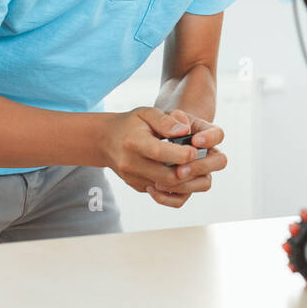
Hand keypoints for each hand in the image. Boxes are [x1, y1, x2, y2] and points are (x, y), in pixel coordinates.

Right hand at [97, 107, 227, 207]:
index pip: (160, 152)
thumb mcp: (146, 113)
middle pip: (167, 177)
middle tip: (200, 160)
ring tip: (195, 166)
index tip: (195, 149)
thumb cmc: (131, 123)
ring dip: (186, 180)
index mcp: (133, 142)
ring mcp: (133, 179)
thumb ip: (166, 120)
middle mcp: (131, 164)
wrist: (105, 141)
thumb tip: (186, 131)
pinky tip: (184, 173)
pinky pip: (162, 195)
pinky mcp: (138, 187)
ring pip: (167, 188)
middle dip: (189, 171)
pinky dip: (177, 186)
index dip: (182, 154)